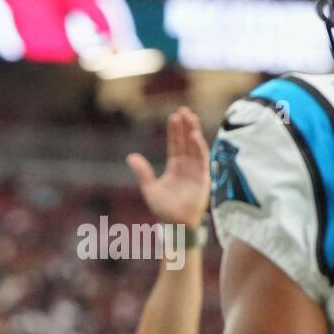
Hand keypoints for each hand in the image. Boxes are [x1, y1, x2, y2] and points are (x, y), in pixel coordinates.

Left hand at [126, 106, 209, 226]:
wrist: (175, 223)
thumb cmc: (164, 209)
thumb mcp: (149, 188)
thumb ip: (142, 172)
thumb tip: (131, 156)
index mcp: (175, 167)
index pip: (175, 144)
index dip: (174, 131)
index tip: (173, 116)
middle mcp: (187, 165)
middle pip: (186, 141)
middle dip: (185, 126)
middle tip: (183, 109)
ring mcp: (196, 170)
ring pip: (195, 146)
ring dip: (193, 131)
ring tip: (189, 116)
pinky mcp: (204, 176)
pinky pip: (202, 158)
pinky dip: (199, 146)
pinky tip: (194, 136)